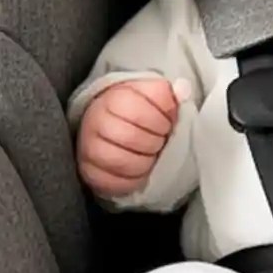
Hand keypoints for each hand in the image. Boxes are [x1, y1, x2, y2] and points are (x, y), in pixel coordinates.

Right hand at [77, 78, 190, 197]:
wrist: (112, 124)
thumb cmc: (140, 111)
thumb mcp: (156, 98)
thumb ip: (172, 96)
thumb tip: (183, 90)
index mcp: (115, 97)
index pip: (140, 111)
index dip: (162, 120)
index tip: (168, 123)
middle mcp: (96, 120)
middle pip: (131, 137)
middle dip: (155, 142)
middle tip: (161, 140)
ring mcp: (89, 147)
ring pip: (121, 161)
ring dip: (145, 162)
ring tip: (151, 155)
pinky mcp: (89, 171)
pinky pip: (113, 182)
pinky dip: (133, 180)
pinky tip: (141, 171)